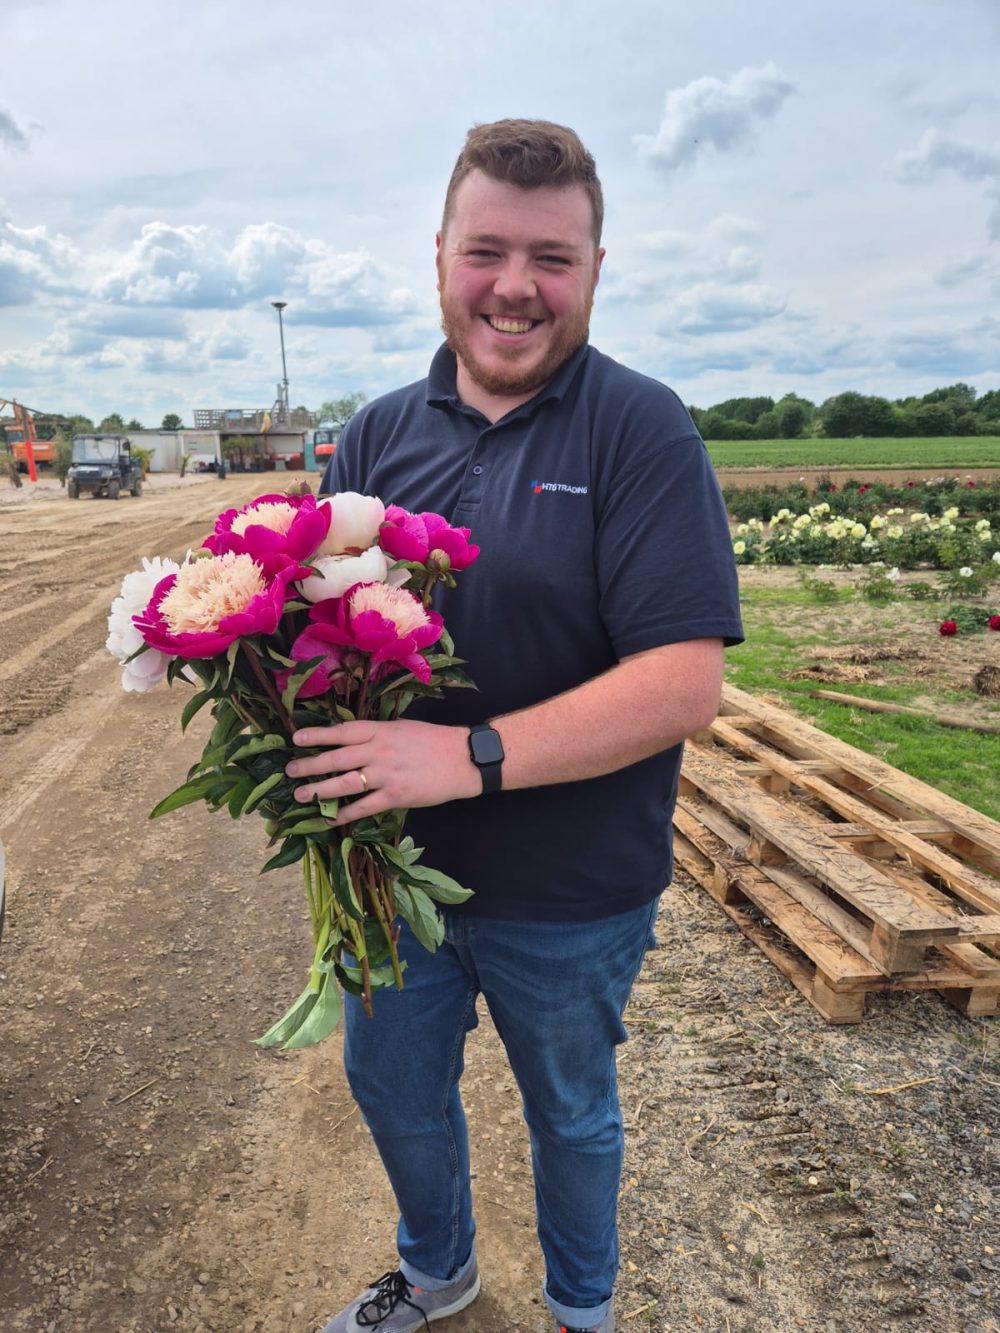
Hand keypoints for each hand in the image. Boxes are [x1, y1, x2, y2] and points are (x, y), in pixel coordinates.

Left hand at [285, 719, 480, 825]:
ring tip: (301, 795)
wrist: (462, 759)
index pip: (342, 731)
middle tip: (290, 770)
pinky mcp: (396, 796)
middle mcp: (379, 751)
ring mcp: (386, 775)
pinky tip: (330, 818)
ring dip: (320, 790)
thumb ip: (377, 733)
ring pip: (345, 783)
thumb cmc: (433, 740)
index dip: (318, 735)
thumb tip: (352, 739)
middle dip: (310, 765)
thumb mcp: (402, 727)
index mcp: (380, 730)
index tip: (296, 738)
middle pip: (337, 758)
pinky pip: (364, 807)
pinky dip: (345, 813)